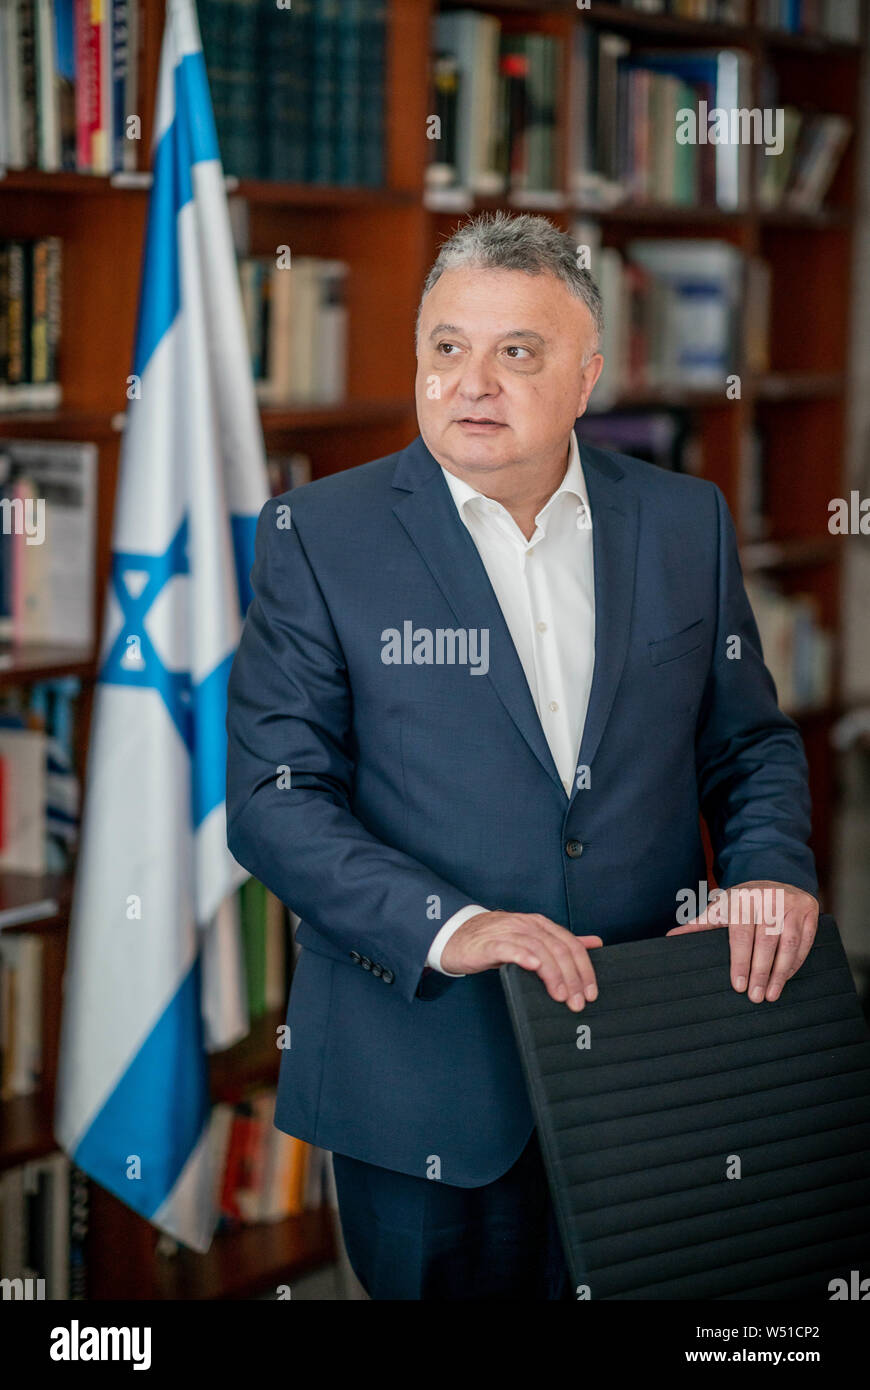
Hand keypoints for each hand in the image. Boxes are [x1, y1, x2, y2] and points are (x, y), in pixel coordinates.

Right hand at [441, 910, 601, 1011]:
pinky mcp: (488, 943)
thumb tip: (595, 943)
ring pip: (537, 949)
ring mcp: (507, 932)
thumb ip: (562, 942)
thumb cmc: (496, 940)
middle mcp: (527, 925)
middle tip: (578, 1001)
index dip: (584, 968)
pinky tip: (533, 967)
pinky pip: (508, 948)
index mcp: (540, 925)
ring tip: (560, 995)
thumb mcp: (532, 938)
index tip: (591, 992)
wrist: (456, 937)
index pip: (570, 944)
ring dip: (552, 973)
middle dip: (572, 977)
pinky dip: (523, 956)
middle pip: (557, 948)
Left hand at [666, 880, 818, 1001]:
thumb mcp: (721, 907)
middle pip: (766, 941)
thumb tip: (671, 937)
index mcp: (743, 899)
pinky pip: (805, 941)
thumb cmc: (743, 900)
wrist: (774, 875)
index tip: (739, 986)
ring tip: (772, 994)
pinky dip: (796, 962)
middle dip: (761, 972)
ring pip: (789, 943)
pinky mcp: (809, 910)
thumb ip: (700, 924)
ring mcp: (792, 903)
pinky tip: (787, 978)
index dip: (741, 962)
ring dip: (781, 972)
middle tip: (756, 998)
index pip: (741, 935)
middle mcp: (769, 899)